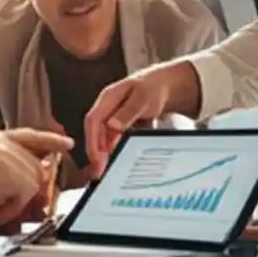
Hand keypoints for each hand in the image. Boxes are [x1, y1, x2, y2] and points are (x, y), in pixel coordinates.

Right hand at [0, 125, 64, 233]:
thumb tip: (15, 188)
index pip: (28, 136)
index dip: (49, 140)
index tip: (65, 144)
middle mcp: (0, 140)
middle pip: (35, 165)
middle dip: (27, 190)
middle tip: (3, 207)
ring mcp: (6, 153)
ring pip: (33, 180)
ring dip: (16, 201)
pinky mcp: (9, 170)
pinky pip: (26, 194)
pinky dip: (11, 208)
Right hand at [84, 62, 195, 177]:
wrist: (165, 84)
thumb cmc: (153, 87)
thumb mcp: (143, 98)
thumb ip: (128, 112)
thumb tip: (112, 126)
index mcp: (107, 98)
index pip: (93, 120)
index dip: (92, 140)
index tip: (96, 158)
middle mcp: (107, 108)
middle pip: (96, 132)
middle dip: (96, 153)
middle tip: (101, 172)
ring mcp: (113, 117)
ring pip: (104, 138)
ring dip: (105, 154)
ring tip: (109, 171)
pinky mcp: (120, 125)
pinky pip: (114, 140)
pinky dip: (114, 151)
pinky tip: (118, 162)